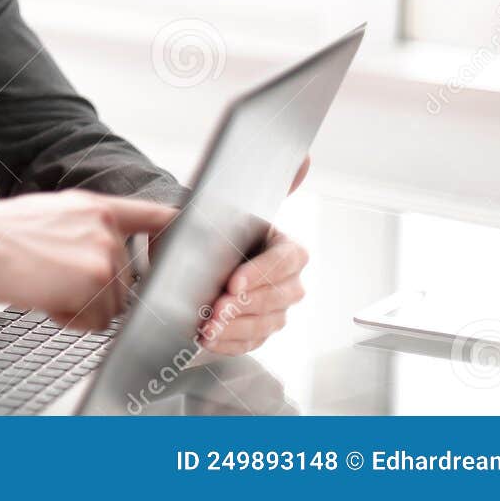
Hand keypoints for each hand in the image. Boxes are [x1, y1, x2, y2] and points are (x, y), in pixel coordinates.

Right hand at [0, 190, 176, 330]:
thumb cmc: (1, 233)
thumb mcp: (52, 213)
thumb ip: (87, 226)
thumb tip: (107, 251)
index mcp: (96, 208)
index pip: (156, 216)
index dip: (173, 234)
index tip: (179, 250)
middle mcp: (106, 230)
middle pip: (125, 281)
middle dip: (94, 293)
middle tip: (55, 282)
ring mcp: (104, 257)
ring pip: (111, 305)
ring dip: (80, 308)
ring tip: (46, 288)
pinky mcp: (94, 284)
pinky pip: (96, 322)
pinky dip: (71, 320)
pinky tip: (46, 300)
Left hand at [198, 155, 310, 353]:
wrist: (196, 252)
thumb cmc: (217, 226)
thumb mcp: (232, 202)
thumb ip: (273, 182)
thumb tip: (303, 157)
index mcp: (287, 248)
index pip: (286, 262)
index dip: (262, 273)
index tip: (235, 281)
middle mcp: (288, 281)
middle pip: (279, 297)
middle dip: (246, 305)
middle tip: (216, 308)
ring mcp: (276, 309)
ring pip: (265, 324)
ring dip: (235, 328)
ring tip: (206, 327)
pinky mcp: (258, 330)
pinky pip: (250, 343)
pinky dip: (229, 343)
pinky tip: (209, 339)